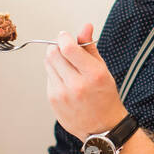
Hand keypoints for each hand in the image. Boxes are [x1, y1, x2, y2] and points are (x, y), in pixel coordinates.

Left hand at [43, 23, 125, 140]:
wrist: (102, 128)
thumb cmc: (105, 96)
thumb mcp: (103, 69)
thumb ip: (90, 46)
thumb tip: (86, 26)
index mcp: (94, 75)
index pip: (68, 47)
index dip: (64, 38)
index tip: (66, 37)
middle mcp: (77, 85)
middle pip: (53, 53)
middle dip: (58, 47)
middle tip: (65, 50)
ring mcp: (62, 94)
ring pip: (48, 63)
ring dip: (55, 59)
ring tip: (67, 67)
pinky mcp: (53, 100)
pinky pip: (48, 77)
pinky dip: (55, 74)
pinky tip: (66, 81)